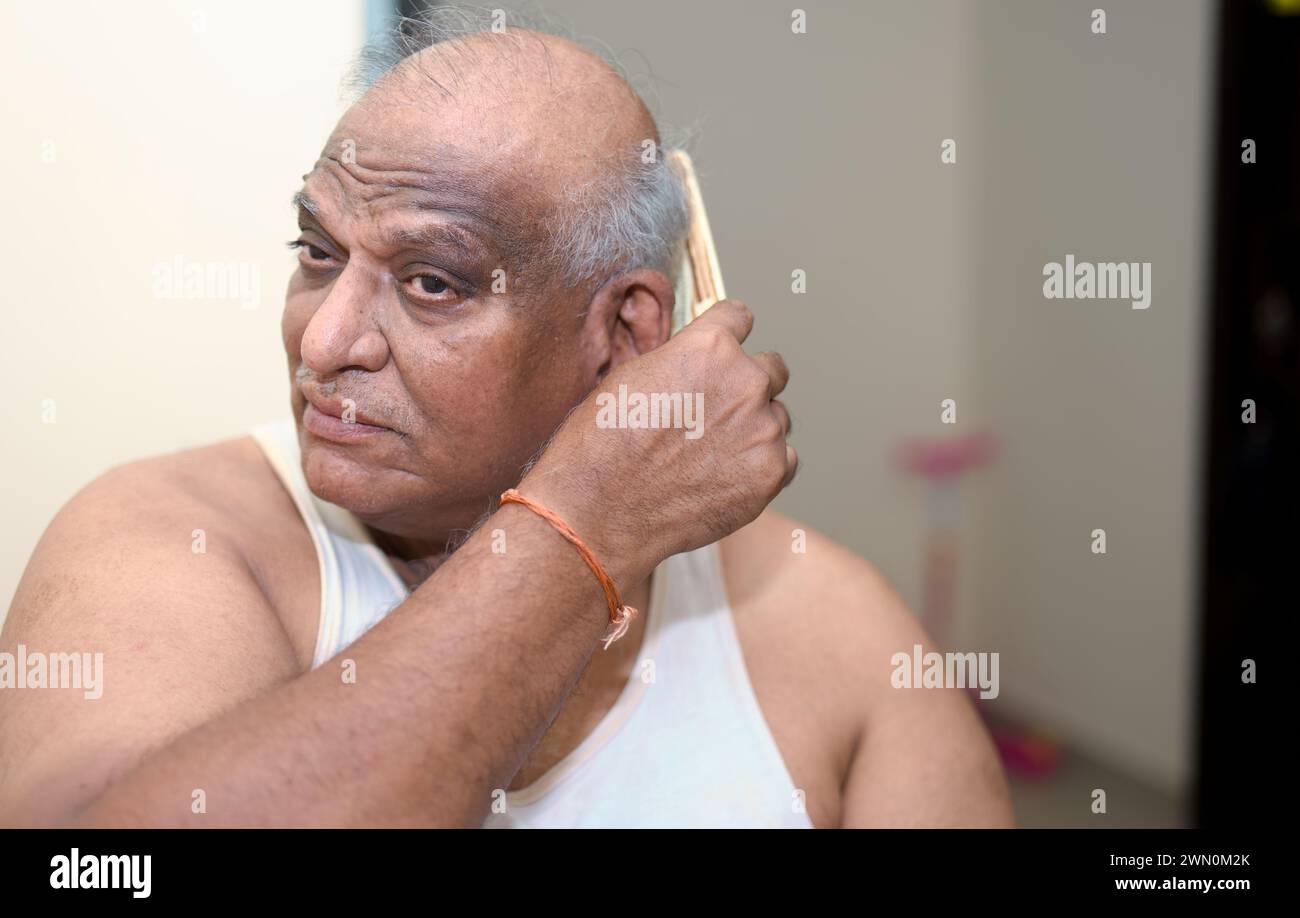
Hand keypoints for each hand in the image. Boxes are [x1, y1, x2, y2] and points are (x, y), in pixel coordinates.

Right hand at [520, 299, 794, 581]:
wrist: (601, 511)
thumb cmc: (603, 445)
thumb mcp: (632, 377)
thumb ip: (678, 361)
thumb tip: (695, 364)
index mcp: (709, 347)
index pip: (739, 318)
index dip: (728, 334)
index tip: (726, 348)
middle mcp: (745, 381)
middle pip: (772, 368)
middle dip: (748, 384)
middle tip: (718, 413)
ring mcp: (762, 429)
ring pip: (777, 418)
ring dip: (754, 429)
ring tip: (712, 455)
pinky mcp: (770, 473)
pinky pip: (784, 460)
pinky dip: (761, 467)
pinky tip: (726, 478)